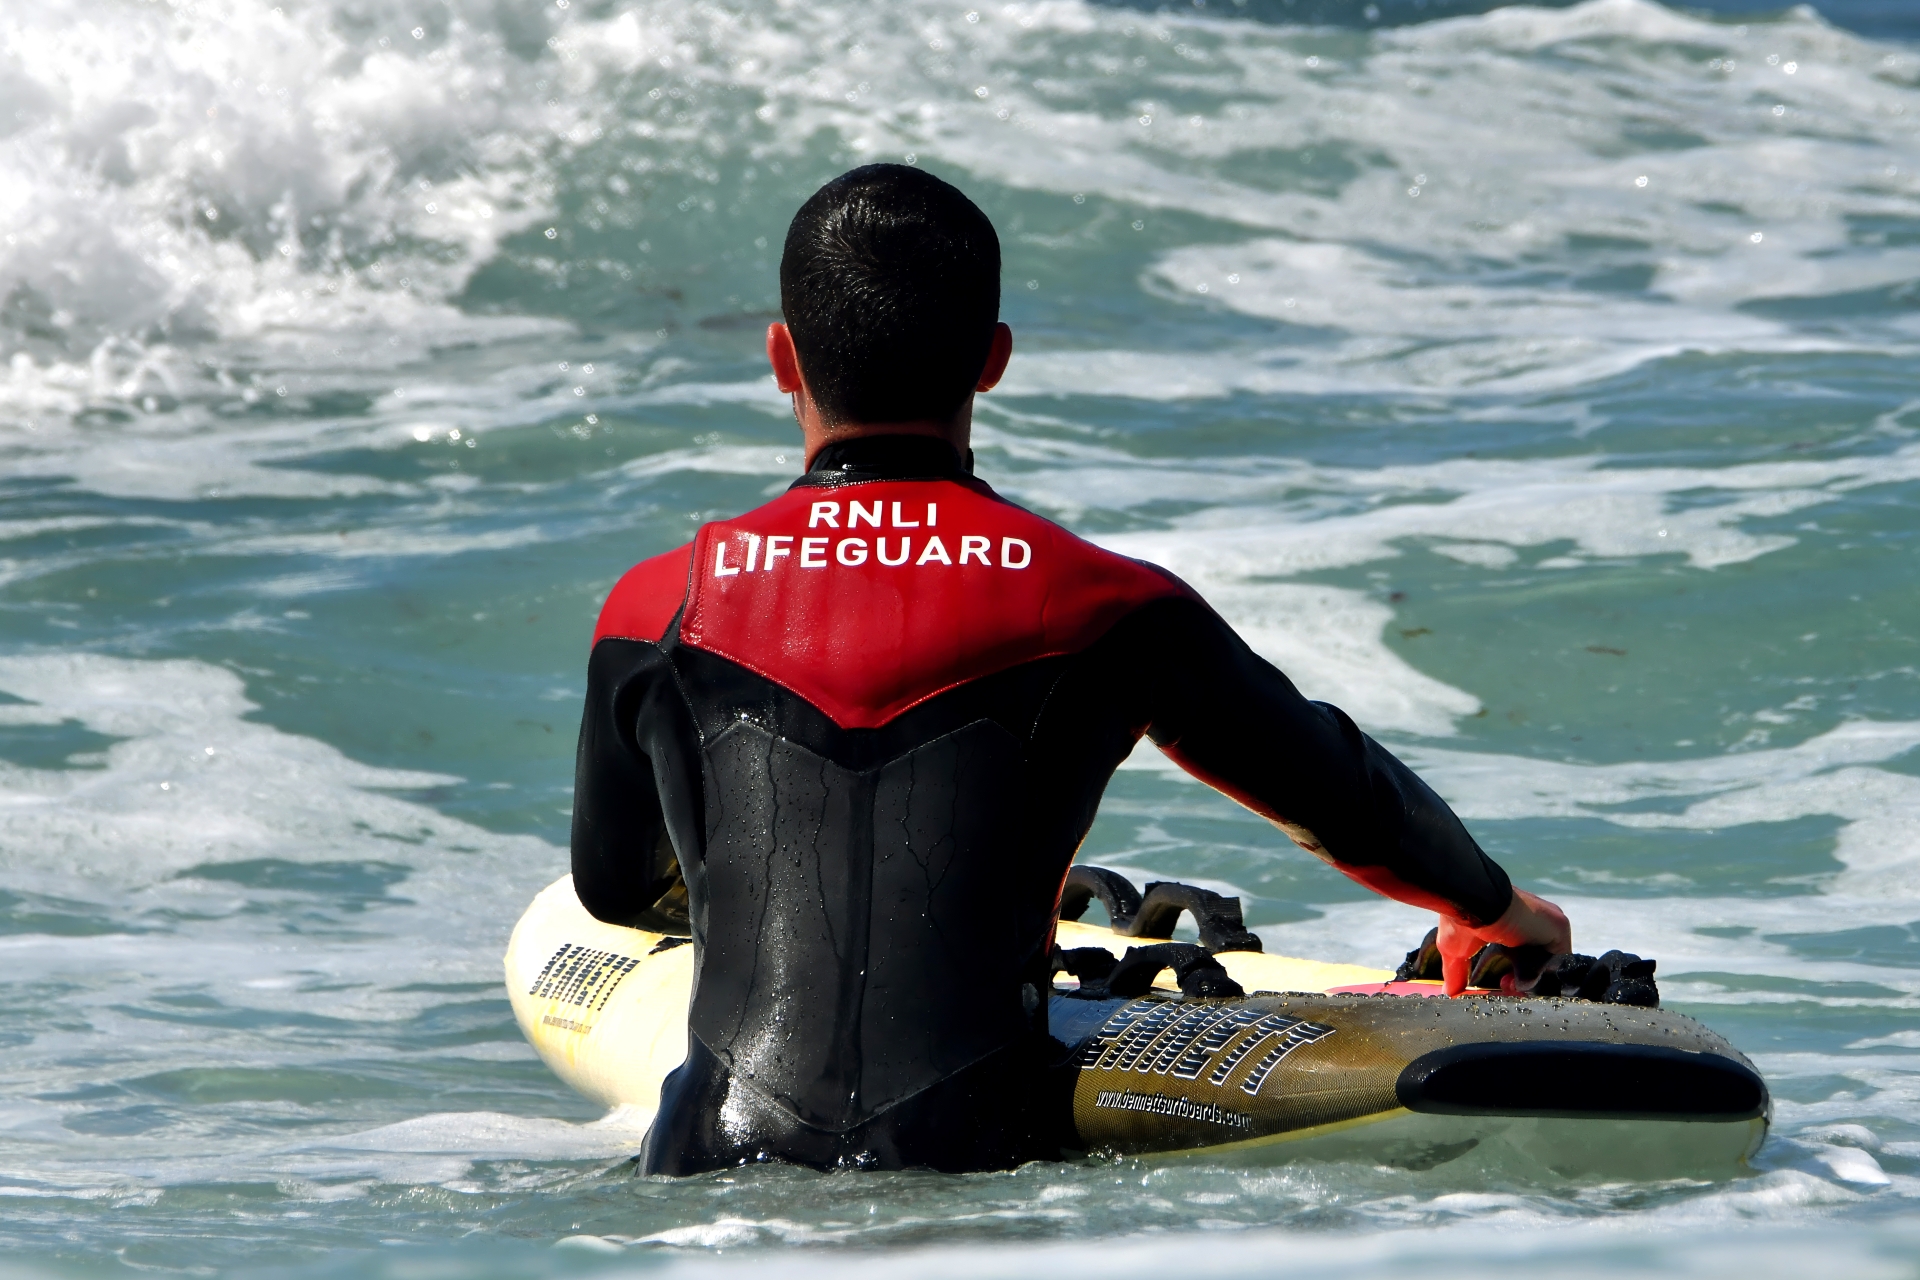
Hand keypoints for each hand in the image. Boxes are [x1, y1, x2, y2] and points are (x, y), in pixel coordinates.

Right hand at [1435, 887, 1570, 996]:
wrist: (1474, 903)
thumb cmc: (1462, 919)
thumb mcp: (1455, 950)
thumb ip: (1455, 971)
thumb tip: (1449, 992)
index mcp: (1511, 922)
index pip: (1522, 952)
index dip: (1513, 972)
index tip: (1500, 983)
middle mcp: (1532, 921)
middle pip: (1537, 958)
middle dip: (1523, 978)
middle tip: (1506, 987)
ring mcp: (1547, 923)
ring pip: (1548, 959)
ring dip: (1533, 977)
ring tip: (1513, 985)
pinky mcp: (1558, 927)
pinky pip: (1561, 958)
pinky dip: (1546, 973)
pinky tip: (1526, 979)